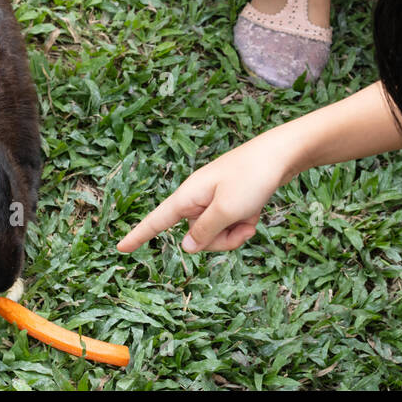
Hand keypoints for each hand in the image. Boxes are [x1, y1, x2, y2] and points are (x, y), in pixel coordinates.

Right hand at [116, 130, 298, 253]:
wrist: (282, 153)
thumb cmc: (252, 177)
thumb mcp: (227, 210)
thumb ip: (204, 232)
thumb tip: (186, 247)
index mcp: (188, 197)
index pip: (157, 220)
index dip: (138, 235)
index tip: (119, 248)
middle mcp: (198, 198)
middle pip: (196, 236)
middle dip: (220, 240)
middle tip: (242, 227)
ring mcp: (215, 199)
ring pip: (216, 233)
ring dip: (235, 233)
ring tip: (252, 220)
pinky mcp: (230, 200)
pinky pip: (230, 224)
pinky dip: (244, 224)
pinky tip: (257, 214)